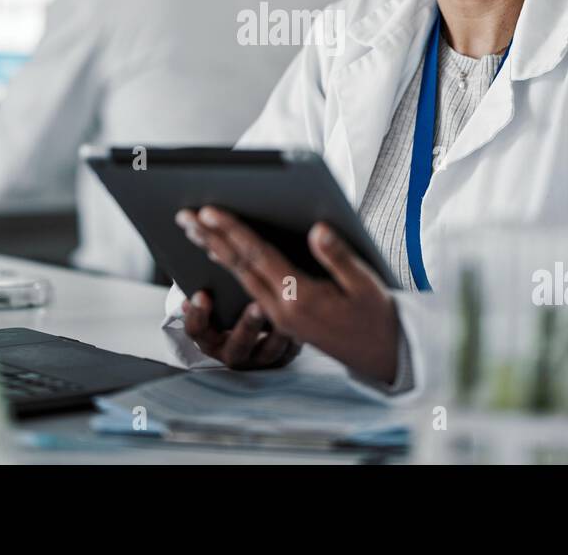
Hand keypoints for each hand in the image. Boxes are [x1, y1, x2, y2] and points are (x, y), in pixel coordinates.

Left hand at [175, 207, 399, 384]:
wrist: (382, 355)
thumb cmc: (376, 316)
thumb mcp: (365, 283)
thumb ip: (338, 256)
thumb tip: (317, 229)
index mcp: (300, 298)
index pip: (258, 257)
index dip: (232, 231)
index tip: (209, 211)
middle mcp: (282, 310)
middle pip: (238, 266)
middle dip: (210, 238)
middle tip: (185, 215)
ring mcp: (279, 318)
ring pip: (239, 278)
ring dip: (215, 252)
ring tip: (193, 231)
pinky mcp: (281, 320)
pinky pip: (248, 289)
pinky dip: (231, 267)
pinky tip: (219, 255)